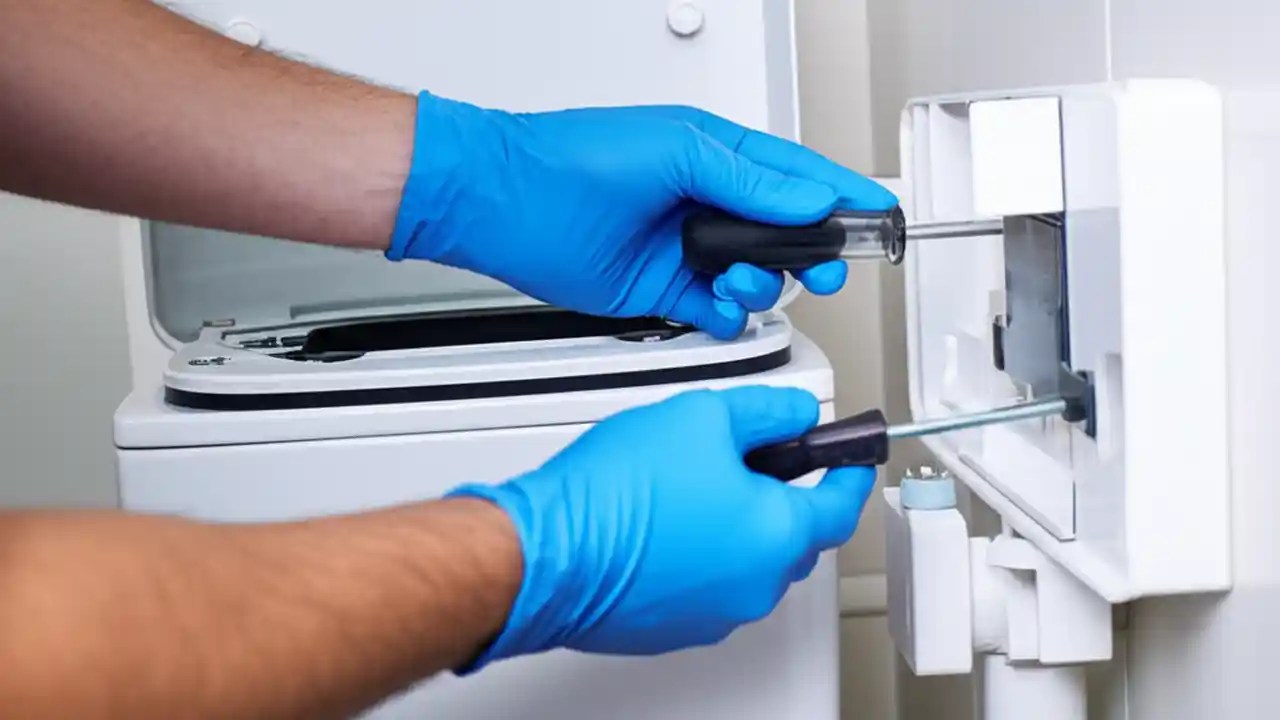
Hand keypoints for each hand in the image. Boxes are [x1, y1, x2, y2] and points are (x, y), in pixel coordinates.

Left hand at [387, 93, 897, 338]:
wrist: (506, 202)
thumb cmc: (577, 158)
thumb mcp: (678, 150)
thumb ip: (749, 180)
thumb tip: (806, 201)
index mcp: (716, 157)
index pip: (796, 177)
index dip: (841, 195)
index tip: (879, 214)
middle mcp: (704, 202)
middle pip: (784, 234)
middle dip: (812, 252)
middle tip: (826, 265)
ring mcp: (682, 247)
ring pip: (754, 277)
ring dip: (762, 284)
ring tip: (738, 280)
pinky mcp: (658, 288)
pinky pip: (711, 311)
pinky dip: (724, 315)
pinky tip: (717, 307)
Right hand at [446, 386, 876, 668]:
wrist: (551, 550)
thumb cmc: (619, 491)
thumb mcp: (704, 417)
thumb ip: (767, 412)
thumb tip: (794, 413)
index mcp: (777, 534)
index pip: (842, 505)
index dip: (850, 472)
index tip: (851, 456)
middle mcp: (756, 584)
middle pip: (794, 536)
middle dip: (782, 497)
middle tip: (751, 459)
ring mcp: (716, 613)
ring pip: (749, 562)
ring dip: (737, 527)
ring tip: (690, 486)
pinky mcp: (675, 626)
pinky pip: (707, 585)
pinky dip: (701, 556)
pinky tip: (665, 523)